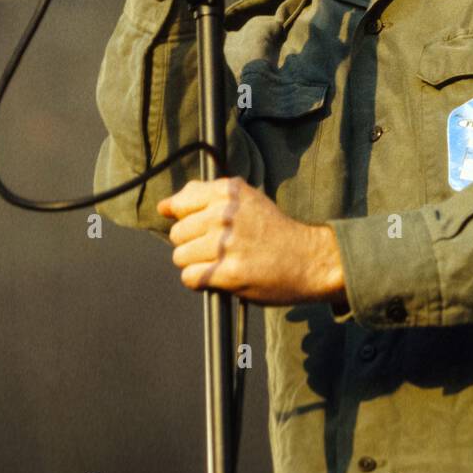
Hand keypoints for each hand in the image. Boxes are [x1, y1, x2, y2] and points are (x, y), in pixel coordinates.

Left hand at [158, 176, 347, 308]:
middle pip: (178, 233)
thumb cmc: (274, 230)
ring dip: (197, 263)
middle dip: (193, 243)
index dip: (187, 219)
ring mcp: (225, 243)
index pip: (180, 204)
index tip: (202, 227)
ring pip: (180, 256)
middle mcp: (225, 213)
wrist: (309, 259)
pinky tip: (221, 276)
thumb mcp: (245, 200)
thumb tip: (164, 206)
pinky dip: (201, 281)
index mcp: (228, 191)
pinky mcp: (227, 272)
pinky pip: (190, 277)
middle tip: (220, 247)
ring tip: (221, 262)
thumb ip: (204, 197)